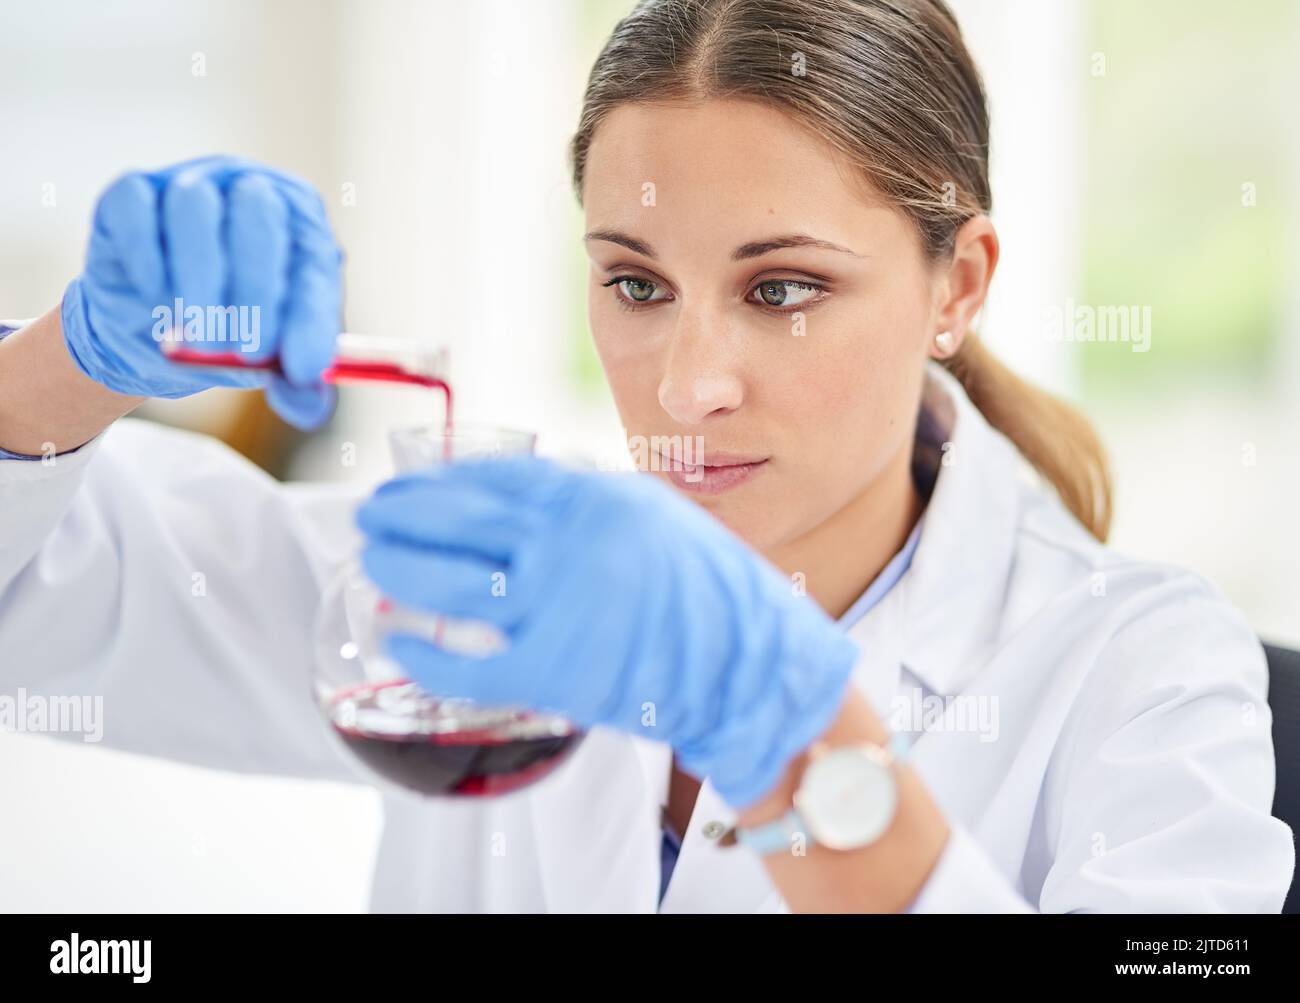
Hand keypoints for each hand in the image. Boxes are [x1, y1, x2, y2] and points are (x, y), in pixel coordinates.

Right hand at [62, 155, 342, 428]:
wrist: (157, 332)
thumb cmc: (233, 332)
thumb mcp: (273, 361)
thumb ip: (297, 384)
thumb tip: (308, 405)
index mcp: (301, 224)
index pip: (313, 260)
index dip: (310, 316)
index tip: (302, 368)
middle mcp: (250, 188)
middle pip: (258, 213)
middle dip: (255, 290)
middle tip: (247, 351)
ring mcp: (190, 184)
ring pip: (195, 208)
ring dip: (200, 277)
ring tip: (199, 340)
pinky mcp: (132, 195)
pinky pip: (137, 209)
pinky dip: (149, 259)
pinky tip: (159, 300)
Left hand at [355, 456, 859, 810]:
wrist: (752, 664)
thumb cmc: (712, 591)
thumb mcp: (653, 516)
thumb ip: (589, 506)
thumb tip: (527, 503)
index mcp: (595, 497)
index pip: (499, 476)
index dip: (444, 479)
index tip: (413, 483)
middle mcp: (569, 541)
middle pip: (460, 520)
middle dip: (404, 513)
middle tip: (370, 513)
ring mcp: (557, 604)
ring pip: (451, 583)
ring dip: (401, 569)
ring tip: (374, 561)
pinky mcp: (552, 669)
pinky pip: (466, 662)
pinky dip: (424, 654)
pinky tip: (397, 640)